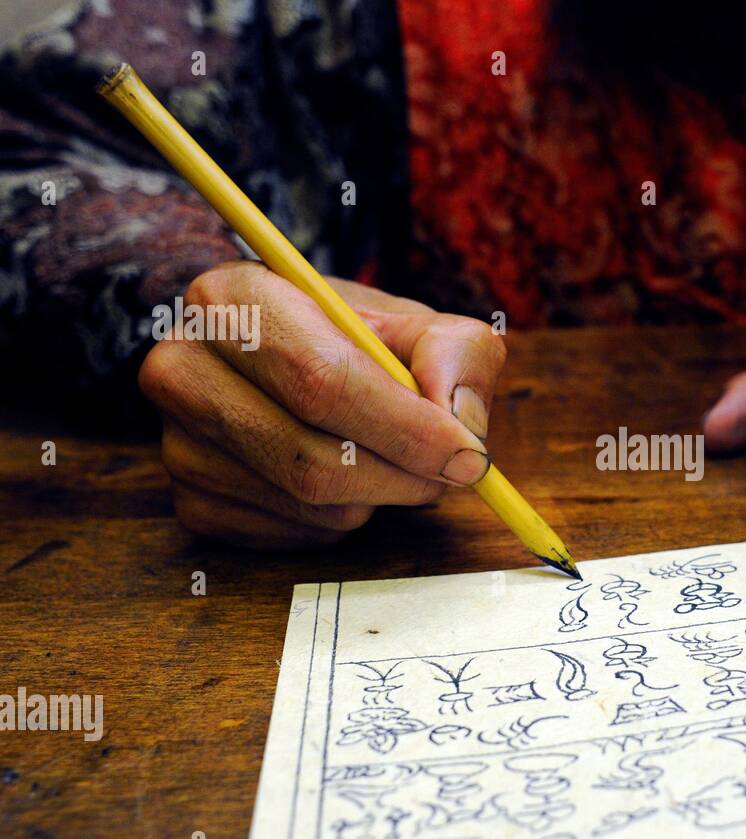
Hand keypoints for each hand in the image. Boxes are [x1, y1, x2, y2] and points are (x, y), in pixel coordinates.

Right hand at [138, 260, 504, 547]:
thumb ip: (456, 354)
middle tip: (454, 470)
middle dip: (404, 474)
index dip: (405, 426)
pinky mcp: (193, 506)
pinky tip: (350, 479)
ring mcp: (178, 445)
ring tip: (396, 459)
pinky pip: (296, 534)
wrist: (284, 365)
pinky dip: (346, 518)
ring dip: (381, 495)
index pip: (319, 378)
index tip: (469, 455)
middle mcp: (181, 370)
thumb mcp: (416, 323)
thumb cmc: (355, 342)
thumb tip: (461, 426)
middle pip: (312, 457)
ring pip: (311, 504)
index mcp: (229, 299)